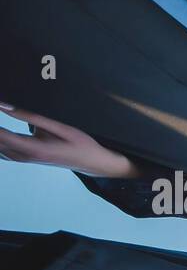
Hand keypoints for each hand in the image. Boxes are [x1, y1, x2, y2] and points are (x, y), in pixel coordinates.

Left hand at [0, 104, 136, 177]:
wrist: (94, 164)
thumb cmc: (81, 144)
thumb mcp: (61, 127)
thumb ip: (31, 116)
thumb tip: (5, 105)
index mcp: (34, 148)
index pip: (1, 135)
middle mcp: (27, 157)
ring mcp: (26, 160)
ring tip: (2, 127)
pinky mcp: (27, 159)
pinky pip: (4, 153)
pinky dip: (0, 143)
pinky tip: (2, 136)